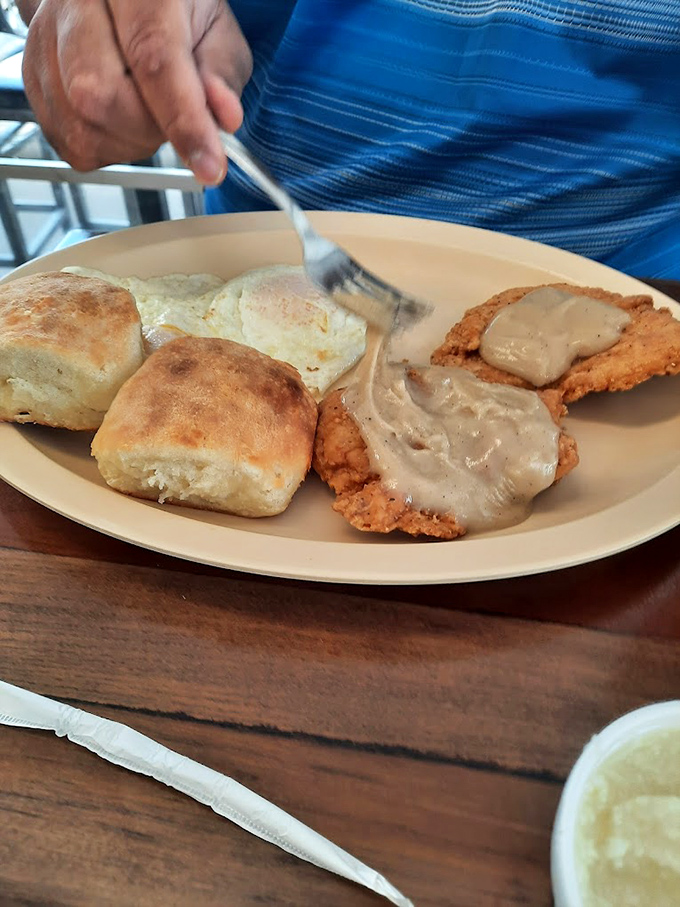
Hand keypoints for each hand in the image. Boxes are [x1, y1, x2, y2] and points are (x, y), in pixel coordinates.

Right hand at [21, 0, 252, 184]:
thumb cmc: (172, 9)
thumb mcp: (216, 29)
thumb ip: (221, 73)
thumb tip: (224, 115)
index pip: (153, 60)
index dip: (183, 122)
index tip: (209, 165)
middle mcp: (77, 5)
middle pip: (98, 95)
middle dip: (147, 131)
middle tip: (172, 120)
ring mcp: (46, 39)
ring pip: (79, 125)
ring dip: (127, 142)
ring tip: (146, 115)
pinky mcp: (32, 74)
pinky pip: (67, 139)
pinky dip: (105, 146)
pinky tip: (121, 122)